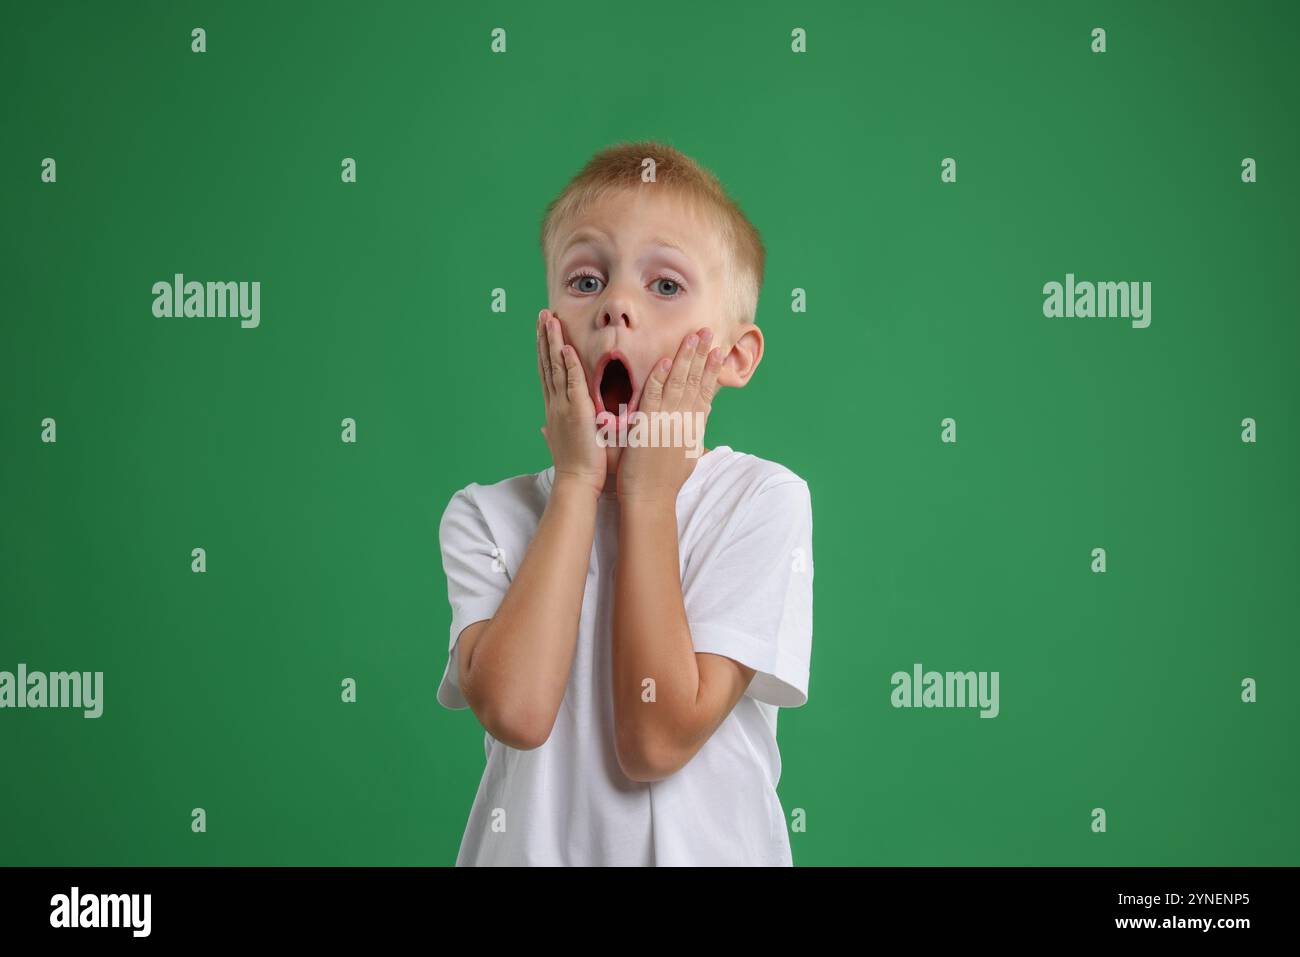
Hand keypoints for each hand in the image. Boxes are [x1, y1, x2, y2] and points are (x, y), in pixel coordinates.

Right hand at [537, 308, 605, 495]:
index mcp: (554, 409)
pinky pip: (571, 382)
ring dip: (552, 342)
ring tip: (549, 320)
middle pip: (546, 364)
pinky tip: (565, 346)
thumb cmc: (577, 466)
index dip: (544, 351)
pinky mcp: (577, 411)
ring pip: (555, 367)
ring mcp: (564, 406)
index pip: (547, 373)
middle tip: (541, 315)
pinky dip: (567, 364)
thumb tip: (542, 429)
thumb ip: (553, 432)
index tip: (542, 331)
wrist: (578, 482)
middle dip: (543, 338)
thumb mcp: (564, 444)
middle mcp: (555, 404)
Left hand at [616, 327, 723, 504]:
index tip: (718, 351)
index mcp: (693, 426)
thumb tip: (700, 420)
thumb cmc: (664, 480)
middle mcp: (684, 420)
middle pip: (695, 381)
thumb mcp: (687, 454)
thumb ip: (693, 433)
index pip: (705, 391)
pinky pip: (653, 395)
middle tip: (708, 331)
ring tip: (693, 337)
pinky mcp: (648, 424)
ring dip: (685, 358)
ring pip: (678, 383)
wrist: (651, 497)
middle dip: (702, 355)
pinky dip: (659, 378)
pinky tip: (664, 361)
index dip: (711, 370)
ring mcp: (667, 421)